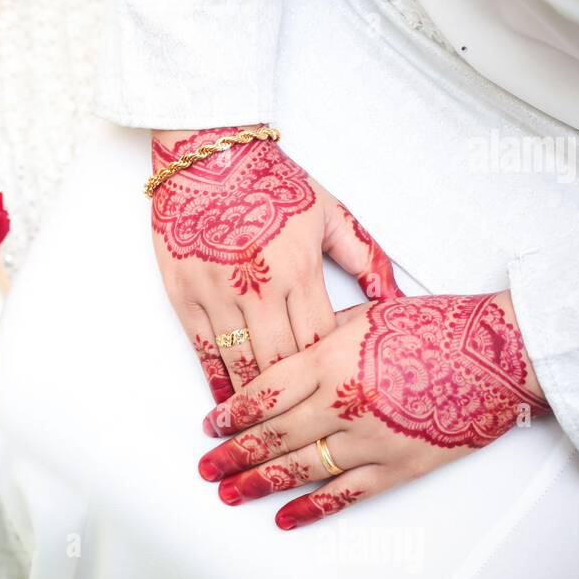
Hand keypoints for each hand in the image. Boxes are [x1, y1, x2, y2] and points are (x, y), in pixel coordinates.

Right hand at [151, 126, 400, 402]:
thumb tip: (394, 298)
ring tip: (265, 423)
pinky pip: (202, 348)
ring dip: (254, 398)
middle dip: (294, 396)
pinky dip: (215, 378)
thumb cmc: (270, 181)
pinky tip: (226, 398)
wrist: (208, 155)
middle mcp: (258, 285)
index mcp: (299, 267)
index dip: (328, 371)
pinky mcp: (184, 291)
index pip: (320, 339)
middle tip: (303, 422)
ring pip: (241, 362)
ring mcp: (218, 290)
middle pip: (282, 361)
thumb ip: (365, 256)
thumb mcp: (329, 211)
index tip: (336, 392)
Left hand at [195, 292, 550, 529]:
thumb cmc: (438, 327)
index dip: (233, 414)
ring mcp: (371, 439)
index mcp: (331, 359)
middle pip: (274, 434)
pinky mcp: (399, 466)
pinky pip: (345, 494)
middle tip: (206, 467)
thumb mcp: (365, 317)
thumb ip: (318, 340)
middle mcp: (344, 403)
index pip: (265, 393)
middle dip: (233, 454)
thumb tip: (282, 361)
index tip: (211, 426)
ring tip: (230, 491)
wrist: (502, 355)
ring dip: (260, 482)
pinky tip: (284, 518)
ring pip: (300, 467)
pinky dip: (311, 509)